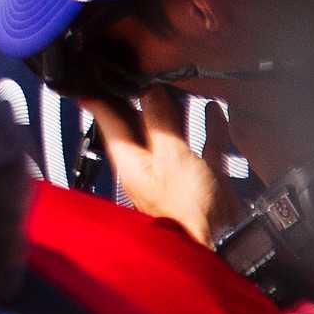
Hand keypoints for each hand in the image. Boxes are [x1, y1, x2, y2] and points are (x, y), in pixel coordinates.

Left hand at [85, 85, 230, 245]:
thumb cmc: (189, 213)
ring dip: (174, 110)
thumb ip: (160, 123)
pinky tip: (213, 109)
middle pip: (140, 124)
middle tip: (137, 68)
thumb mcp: (171, 158)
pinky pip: (202, 146)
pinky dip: (207, 127)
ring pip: (171, 134)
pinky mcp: (202, 179)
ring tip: (175, 82)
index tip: (87, 77)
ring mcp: (175, 173)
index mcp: (131, 162)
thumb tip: (150, 91)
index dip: (98, 97)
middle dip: (139, 97)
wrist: (226, 245)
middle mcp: (149, 166)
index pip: (108, 121)